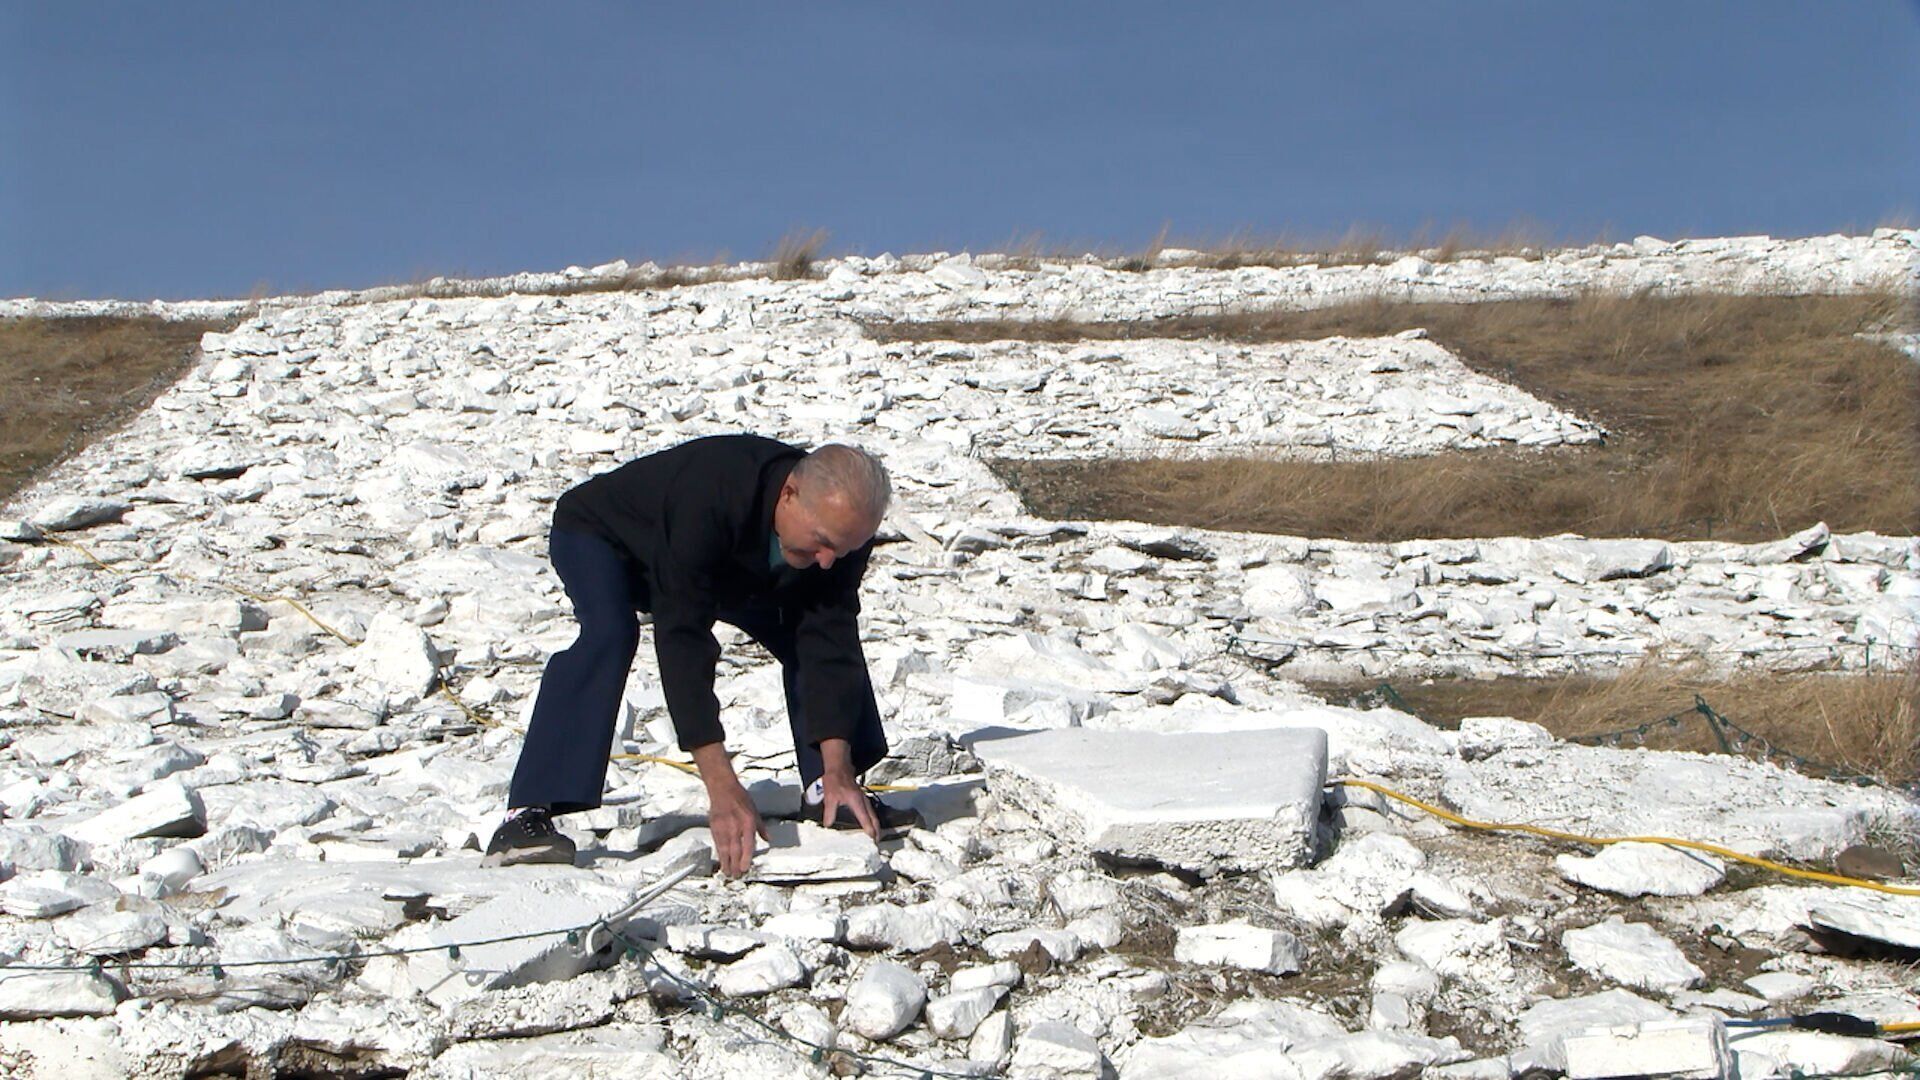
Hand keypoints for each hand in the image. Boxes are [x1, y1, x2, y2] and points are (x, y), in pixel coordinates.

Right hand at [693, 742, 767, 876]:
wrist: (723, 789)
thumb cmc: (740, 799)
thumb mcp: (755, 811)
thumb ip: (762, 827)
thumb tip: (768, 839)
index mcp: (747, 823)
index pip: (747, 844)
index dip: (746, 858)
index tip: (745, 868)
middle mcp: (735, 827)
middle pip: (735, 850)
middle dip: (736, 865)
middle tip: (737, 876)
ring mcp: (724, 828)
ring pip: (724, 850)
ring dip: (726, 863)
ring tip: (728, 873)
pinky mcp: (714, 828)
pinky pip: (717, 844)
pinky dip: (719, 854)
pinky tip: (721, 861)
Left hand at [818, 737, 879, 841]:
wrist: (839, 767)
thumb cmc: (835, 780)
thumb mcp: (830, 797)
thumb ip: (830, 812)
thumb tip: (828, 824)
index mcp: (856, 801)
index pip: (865, 819)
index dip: (870, 829)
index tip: (873, 838)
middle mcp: (862, 800)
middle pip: (873, 818)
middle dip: (876, 829)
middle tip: (877, 840)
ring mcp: (863, 798)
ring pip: (873, 814)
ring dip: (875, 824)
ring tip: (876, 833)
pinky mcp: (861, 797)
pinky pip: (870, 810)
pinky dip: (872, 818)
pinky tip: (870, 821)